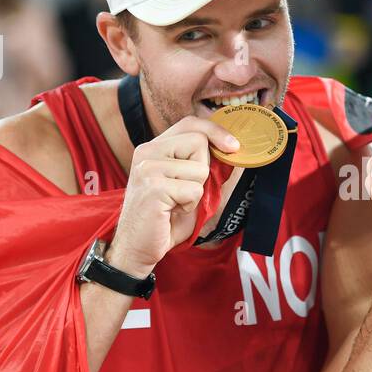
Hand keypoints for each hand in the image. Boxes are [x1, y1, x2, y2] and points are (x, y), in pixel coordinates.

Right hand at [108, 116, 240, 275]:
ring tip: (176, 203)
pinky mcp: (153, 187)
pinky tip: (173, 212)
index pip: (190, 123)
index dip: (215, 131)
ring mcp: (148, 168)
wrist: (138, 247)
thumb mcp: (185, 185)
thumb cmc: (164, 218)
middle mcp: (147, 152)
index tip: (233, 147)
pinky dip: (191, 205)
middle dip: (203, 170)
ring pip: (200, 168)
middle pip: (199, 141)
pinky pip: (195, 190)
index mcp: (153, 148)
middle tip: (184, 192)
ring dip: (197, 192)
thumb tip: (232, 150)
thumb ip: (200, 165)